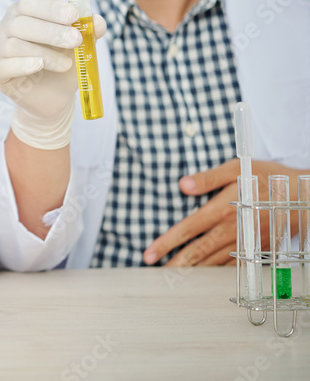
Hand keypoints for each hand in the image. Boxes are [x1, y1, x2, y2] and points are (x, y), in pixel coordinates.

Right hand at [0, 0, 105, 148]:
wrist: (54, 96)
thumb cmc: (63, 64)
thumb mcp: (80, 47)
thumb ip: (88, 33)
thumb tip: (98, 22)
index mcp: (24, 14)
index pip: (30, 3)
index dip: (51, 7)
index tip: (74, 15)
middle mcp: (7, 28)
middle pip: (21, 23)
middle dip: (51, 31)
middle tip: (76, 40)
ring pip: (14, 45)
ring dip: (45, 54)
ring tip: (67, 64)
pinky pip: (3, 66)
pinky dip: (22, 65)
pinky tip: (39, 66)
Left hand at [144, 159, 297, 266]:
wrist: (301, 196)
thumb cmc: (266, 178)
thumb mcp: (236, 168)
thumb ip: (208, 178)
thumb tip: (183, 184)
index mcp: (223, 209)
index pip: (189, 229)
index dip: (168, 242)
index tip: (150, 253)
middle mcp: (233, 230)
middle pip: (198, 251)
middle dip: (175, 262)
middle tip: (155, 271)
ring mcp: (245, 242)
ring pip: (214, 262)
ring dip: (193, 270)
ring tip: (174, 277)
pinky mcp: (255, 249)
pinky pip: (233, 265)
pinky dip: (216, 272)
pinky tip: (203, 277)